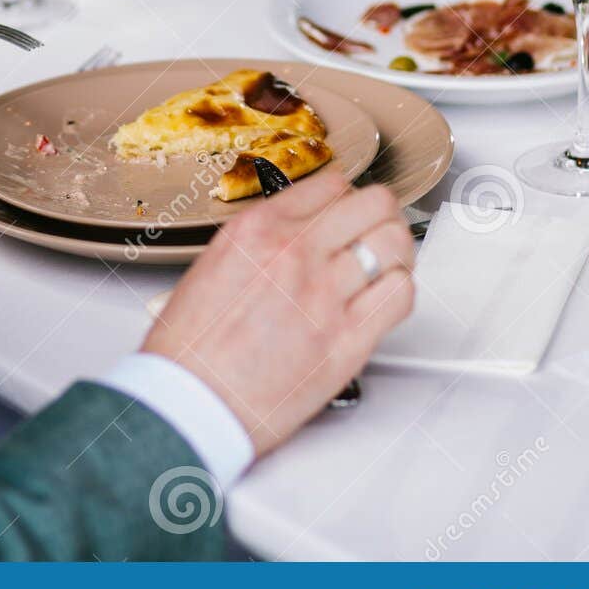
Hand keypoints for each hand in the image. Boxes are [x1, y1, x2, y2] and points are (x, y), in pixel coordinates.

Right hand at [142, 172, 414, 457]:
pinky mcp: (347, 342)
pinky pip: (400, 295)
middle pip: (372, 205)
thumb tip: (297, 234)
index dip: (343, 197)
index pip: (329, 185)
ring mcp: (324, 297)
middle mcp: (294, 254)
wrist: (188, 403)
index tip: (344, 208)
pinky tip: (384, 296)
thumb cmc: (189, 348)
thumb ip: (260, 244)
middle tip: (374, 228)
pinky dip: (399, 289)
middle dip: (378, 213)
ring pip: (393, 245)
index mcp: (255, 230)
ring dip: (395, 250)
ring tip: (387, 262)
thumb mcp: (212, 266)